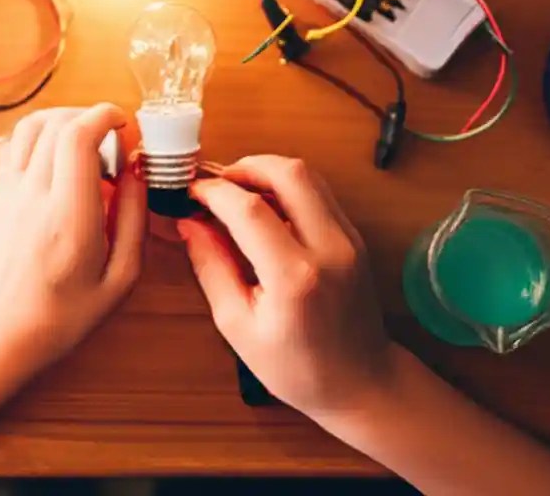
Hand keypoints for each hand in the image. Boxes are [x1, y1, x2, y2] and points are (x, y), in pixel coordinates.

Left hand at [0, 104, 145, 375]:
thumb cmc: (62, 315)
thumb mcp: (119, 278)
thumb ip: (133, 219)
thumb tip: (136, 171)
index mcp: (69, 216)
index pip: (78, 136)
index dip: (106, 116)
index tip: (127, 127)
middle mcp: (34, 196)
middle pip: (58, 122)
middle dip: (93, 117)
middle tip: (114, 143)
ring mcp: (10, 192)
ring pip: (32, 125)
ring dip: (65, 119)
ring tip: (89, 142)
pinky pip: (14, 143)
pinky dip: (40, 133)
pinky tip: (61, 157)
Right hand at [177, 155, 393, 416]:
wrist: (360, 383)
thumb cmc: (297, 368)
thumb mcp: (238, 326)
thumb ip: (211, 267)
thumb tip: (189, 223)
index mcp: (295, 278)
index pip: (248, 209)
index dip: (213, 192)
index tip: (191, 192)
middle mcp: (329, 249)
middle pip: (289, 173)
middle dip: (245, 167)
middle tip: (217, 183)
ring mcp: (349, 240)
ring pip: (309, 176)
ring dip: (268, 173)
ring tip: (237, 194)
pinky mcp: (355, 238)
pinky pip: (320, 194)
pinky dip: (288, 189)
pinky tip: (265, 211)